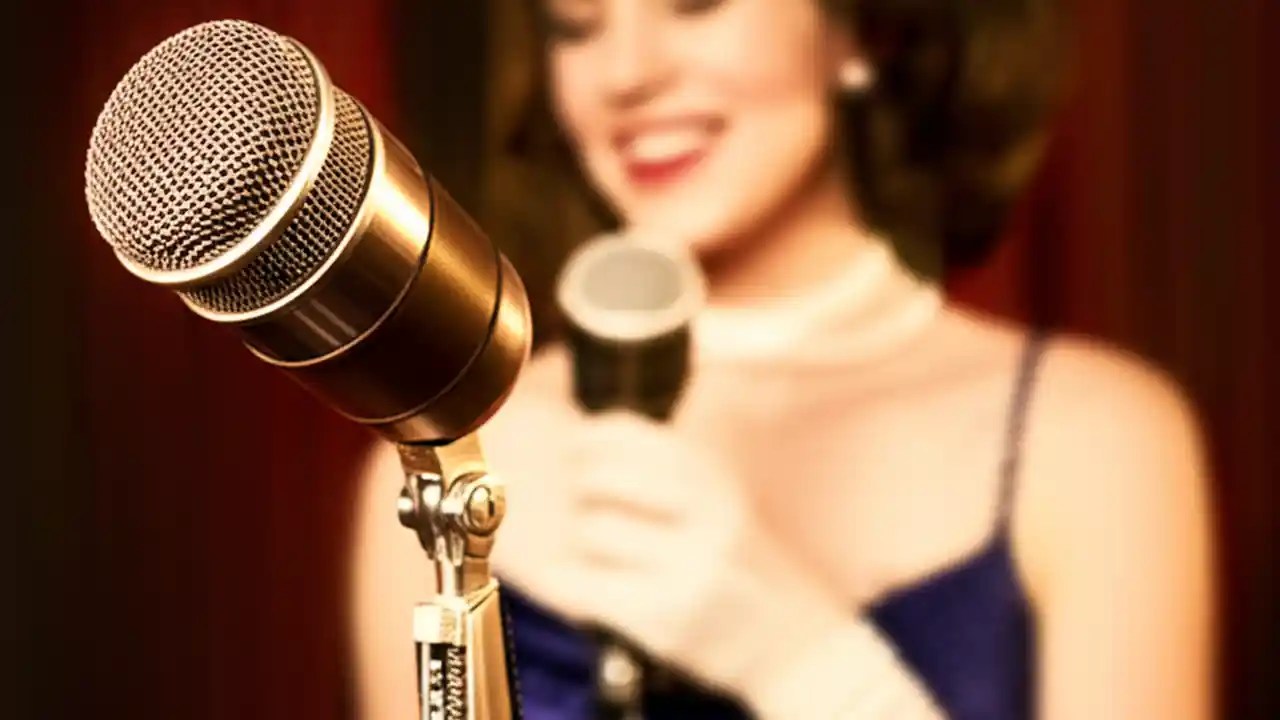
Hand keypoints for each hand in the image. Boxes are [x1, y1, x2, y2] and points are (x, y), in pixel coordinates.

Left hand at [491, 408, 848, 700]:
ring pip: (592, 533)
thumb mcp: (729, 508)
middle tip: (584, 507)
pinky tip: (578, 587)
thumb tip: (588, 448)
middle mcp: (709, 520)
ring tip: (597, 558)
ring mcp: (689, 571)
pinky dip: (569, 584)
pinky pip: (587, 588)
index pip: (634, 438)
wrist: (800, 649)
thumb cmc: (747, 572)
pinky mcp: (666, 620)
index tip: (576, 451)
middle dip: (581, 491)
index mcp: (719, 485)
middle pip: (603, 479)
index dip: (591, 439)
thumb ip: (675, 478)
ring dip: (580, 546)